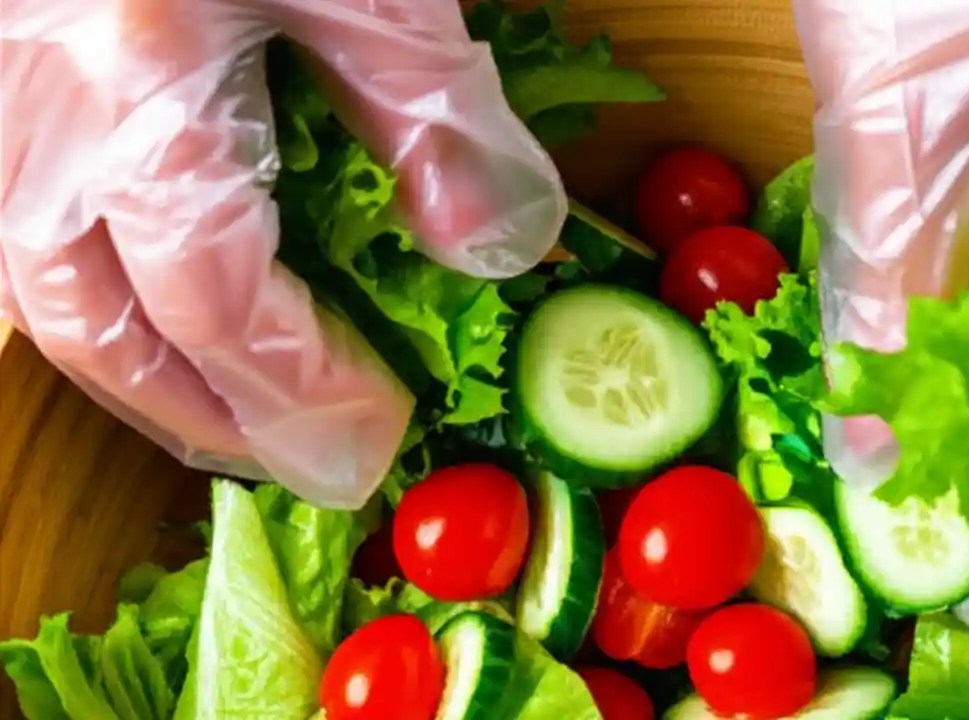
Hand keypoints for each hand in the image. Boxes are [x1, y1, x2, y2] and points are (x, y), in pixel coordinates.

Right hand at [0, 0, 565, 507]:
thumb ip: (432, 117)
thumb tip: (496, 253)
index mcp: (141, 91)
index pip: (214, 302)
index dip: (297, 391)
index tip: (375, 439)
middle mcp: (42, 123)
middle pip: (104, 334)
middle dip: (206, 421)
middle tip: (299, 469)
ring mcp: (1, 110)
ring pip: (41, 299)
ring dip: (142, 382)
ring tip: (228, 422)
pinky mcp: (3, 93)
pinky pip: (16, 237)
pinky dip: (92, 304)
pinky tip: (146, 319)